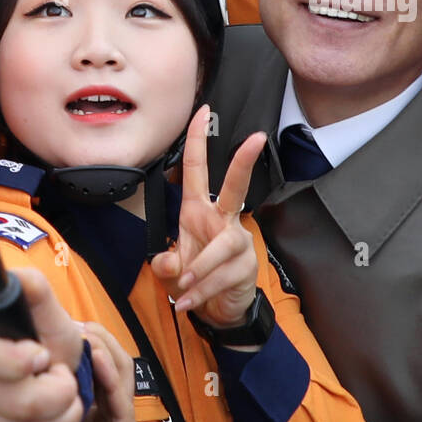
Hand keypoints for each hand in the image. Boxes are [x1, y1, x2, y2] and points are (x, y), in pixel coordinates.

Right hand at [0, 265, 85, 421]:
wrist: (45, 376)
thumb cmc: (47, 342)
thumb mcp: (51, 317)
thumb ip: (38, 294)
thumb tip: (20, 276)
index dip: (15, 360)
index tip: (43, 356)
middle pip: (11, 402)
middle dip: (58, 394)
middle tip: (67, 380)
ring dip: (62, 421)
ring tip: (69, 402)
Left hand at [22, 324, 151, 421]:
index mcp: (76, 409)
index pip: (69, 363)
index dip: (54, 340)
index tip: (30, 321)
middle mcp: (97, 409)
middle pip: (93, 356)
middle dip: (74, 333)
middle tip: (53, 315)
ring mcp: (112, 421)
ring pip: (115, 367)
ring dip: (96, 346)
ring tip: (78, 330)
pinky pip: (120, 401)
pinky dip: (112, 377)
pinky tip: (97, 359)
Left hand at [150, 104, 265, 329]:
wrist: (218, 309)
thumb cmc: (194, 278)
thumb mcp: (170, 270)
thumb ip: (165, 265)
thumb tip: (168, 263)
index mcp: (198, 211)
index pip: (197, 170)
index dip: (198, 141)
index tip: (203, 112)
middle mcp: (221, 220)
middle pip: (235, 186)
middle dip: (243, 162)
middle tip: (256, 138)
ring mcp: (237, 242)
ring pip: (219, 249)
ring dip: (197, 272)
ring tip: (184, 289)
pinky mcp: (245, 266)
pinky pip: (219, 277)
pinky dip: (200, 293)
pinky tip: (188, 302)